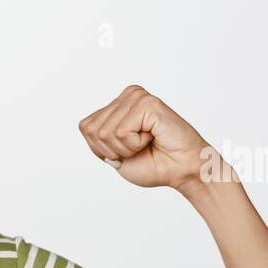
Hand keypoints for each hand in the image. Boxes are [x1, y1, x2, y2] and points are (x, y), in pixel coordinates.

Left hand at [77, 85, 211, 191]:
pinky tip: (153, 137)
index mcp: (118, 105)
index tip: (127, 151)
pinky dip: (135, 145)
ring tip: (147, 142)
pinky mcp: (148, 103)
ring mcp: (137, 97)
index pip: (86, 128)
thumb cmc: (154, 164)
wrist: (181, 171)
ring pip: (105, 133)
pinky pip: (121, 132)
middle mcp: (127, 96)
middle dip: (112, 150)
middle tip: (139, 148)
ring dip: (125, 148)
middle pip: (92, 130)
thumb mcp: (113, 154)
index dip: (102, 149)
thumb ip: (97, 138)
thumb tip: (86, 126)